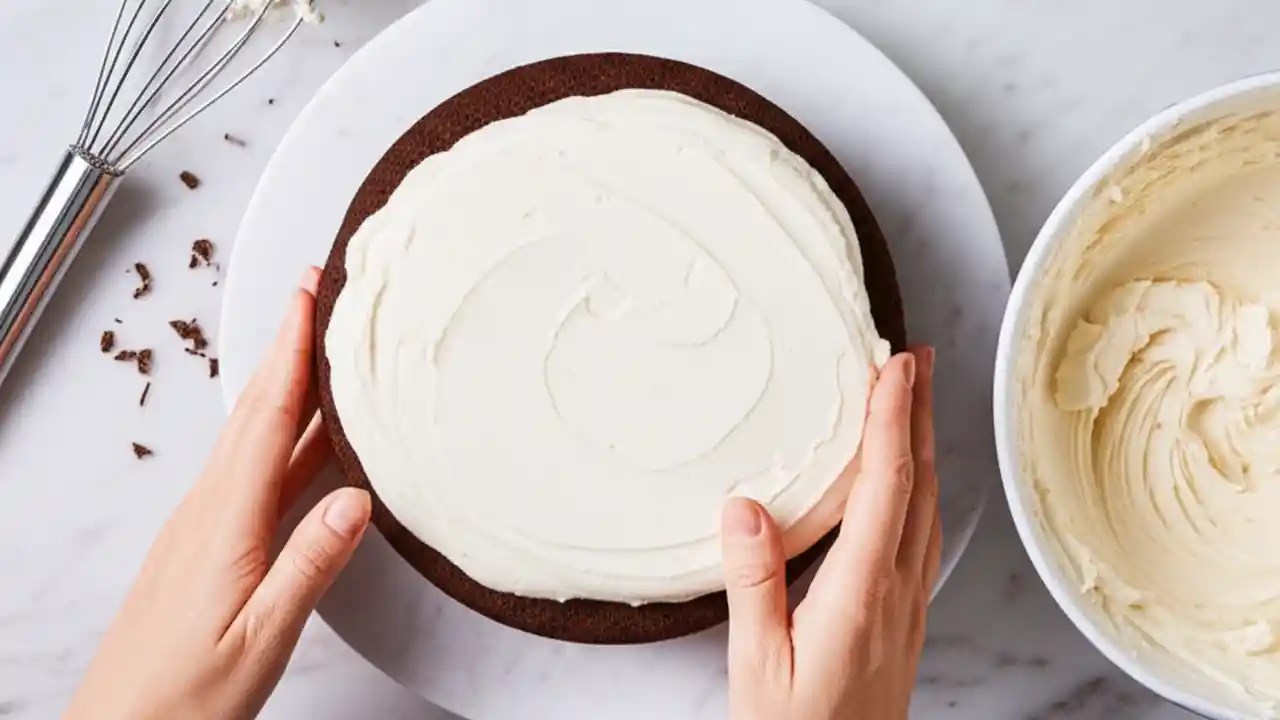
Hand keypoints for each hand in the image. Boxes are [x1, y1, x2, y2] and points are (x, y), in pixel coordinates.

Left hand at [65, 269, 371, 719]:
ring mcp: (201, 526)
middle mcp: (207, 512)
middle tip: (315, 294)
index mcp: (225, 523)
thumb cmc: (182, 697)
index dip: (291, 351)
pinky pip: (248, 468)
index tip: (310, 296)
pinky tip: (303, 442)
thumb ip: (309, 565)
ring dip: (284, 385)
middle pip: (255, 411)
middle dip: (287, 347)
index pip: (265, 418)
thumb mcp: (261, 637)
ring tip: (318, 351)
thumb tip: (357, 501)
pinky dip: (279, 433)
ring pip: (251, 436)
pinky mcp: (203, 545)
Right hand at [722, 349, 939, 719]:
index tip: (894, 368)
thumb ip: (753, 583)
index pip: (886, 489)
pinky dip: (917, 488)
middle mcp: (896, 593)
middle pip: (919, 486)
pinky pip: (922, 534)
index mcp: (860, 595)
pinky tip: (907, 483)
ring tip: (912, 402)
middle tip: (916, 360)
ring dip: (921, 447)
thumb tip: (744, 507)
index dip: (891, 421)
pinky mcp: (903, 618)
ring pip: (927, 508)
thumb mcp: (756, 662)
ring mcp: (907, 606)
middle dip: (918, 415)